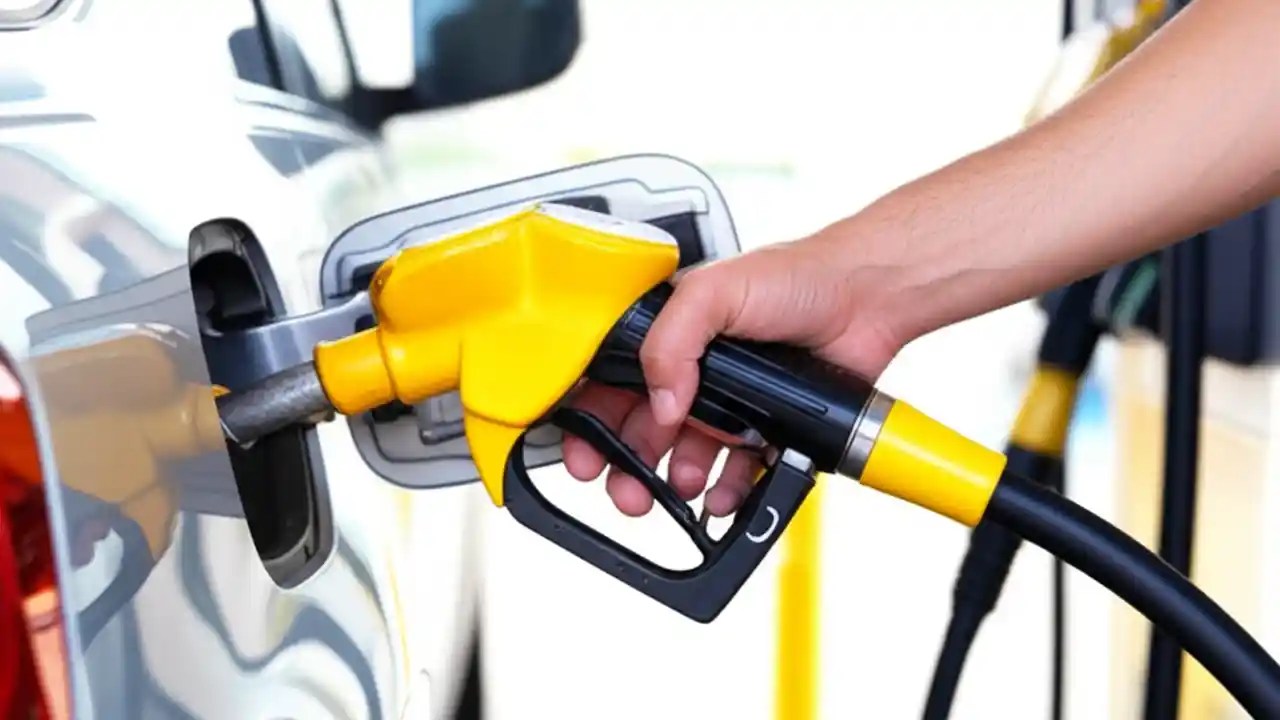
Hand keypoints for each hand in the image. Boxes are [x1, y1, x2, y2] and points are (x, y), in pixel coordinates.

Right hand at [561, 230, 911, 517]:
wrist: (868, 299)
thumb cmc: (798, 278)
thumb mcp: (714, 292)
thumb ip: (670, 341)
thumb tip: (658, 402)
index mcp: (668, 334)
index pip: (611, 382)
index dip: (591, 419)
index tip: (584, 452)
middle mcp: (693, 370)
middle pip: (640, 430)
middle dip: (626, 466)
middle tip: (626, 490)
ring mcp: (729, 402)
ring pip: (683, 457)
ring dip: (673, 481)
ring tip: (678, 488)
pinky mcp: (765, 428)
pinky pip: (735, 473)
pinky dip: (724, 491)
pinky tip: (720, 497)